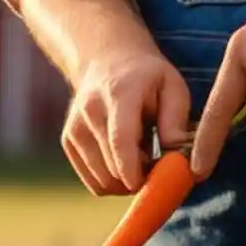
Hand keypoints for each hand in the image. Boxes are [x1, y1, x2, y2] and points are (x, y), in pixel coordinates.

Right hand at [63, 47, 192, 194]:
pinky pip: (94, 182)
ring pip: (101, 180)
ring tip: (142, 161)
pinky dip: (112, 182)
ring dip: (126, 183)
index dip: (131, 168)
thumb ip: (176, 122)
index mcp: (119, 94)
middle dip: (139, 177)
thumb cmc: (148, 78)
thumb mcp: (173, 87)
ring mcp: (75, 127)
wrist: (107, 60)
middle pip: (111, 166)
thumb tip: (177, 158)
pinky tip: (124, 162)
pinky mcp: (68, 141)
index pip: (120, 138)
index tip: (144, 185)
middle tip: (159, 166)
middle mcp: (90, 110)